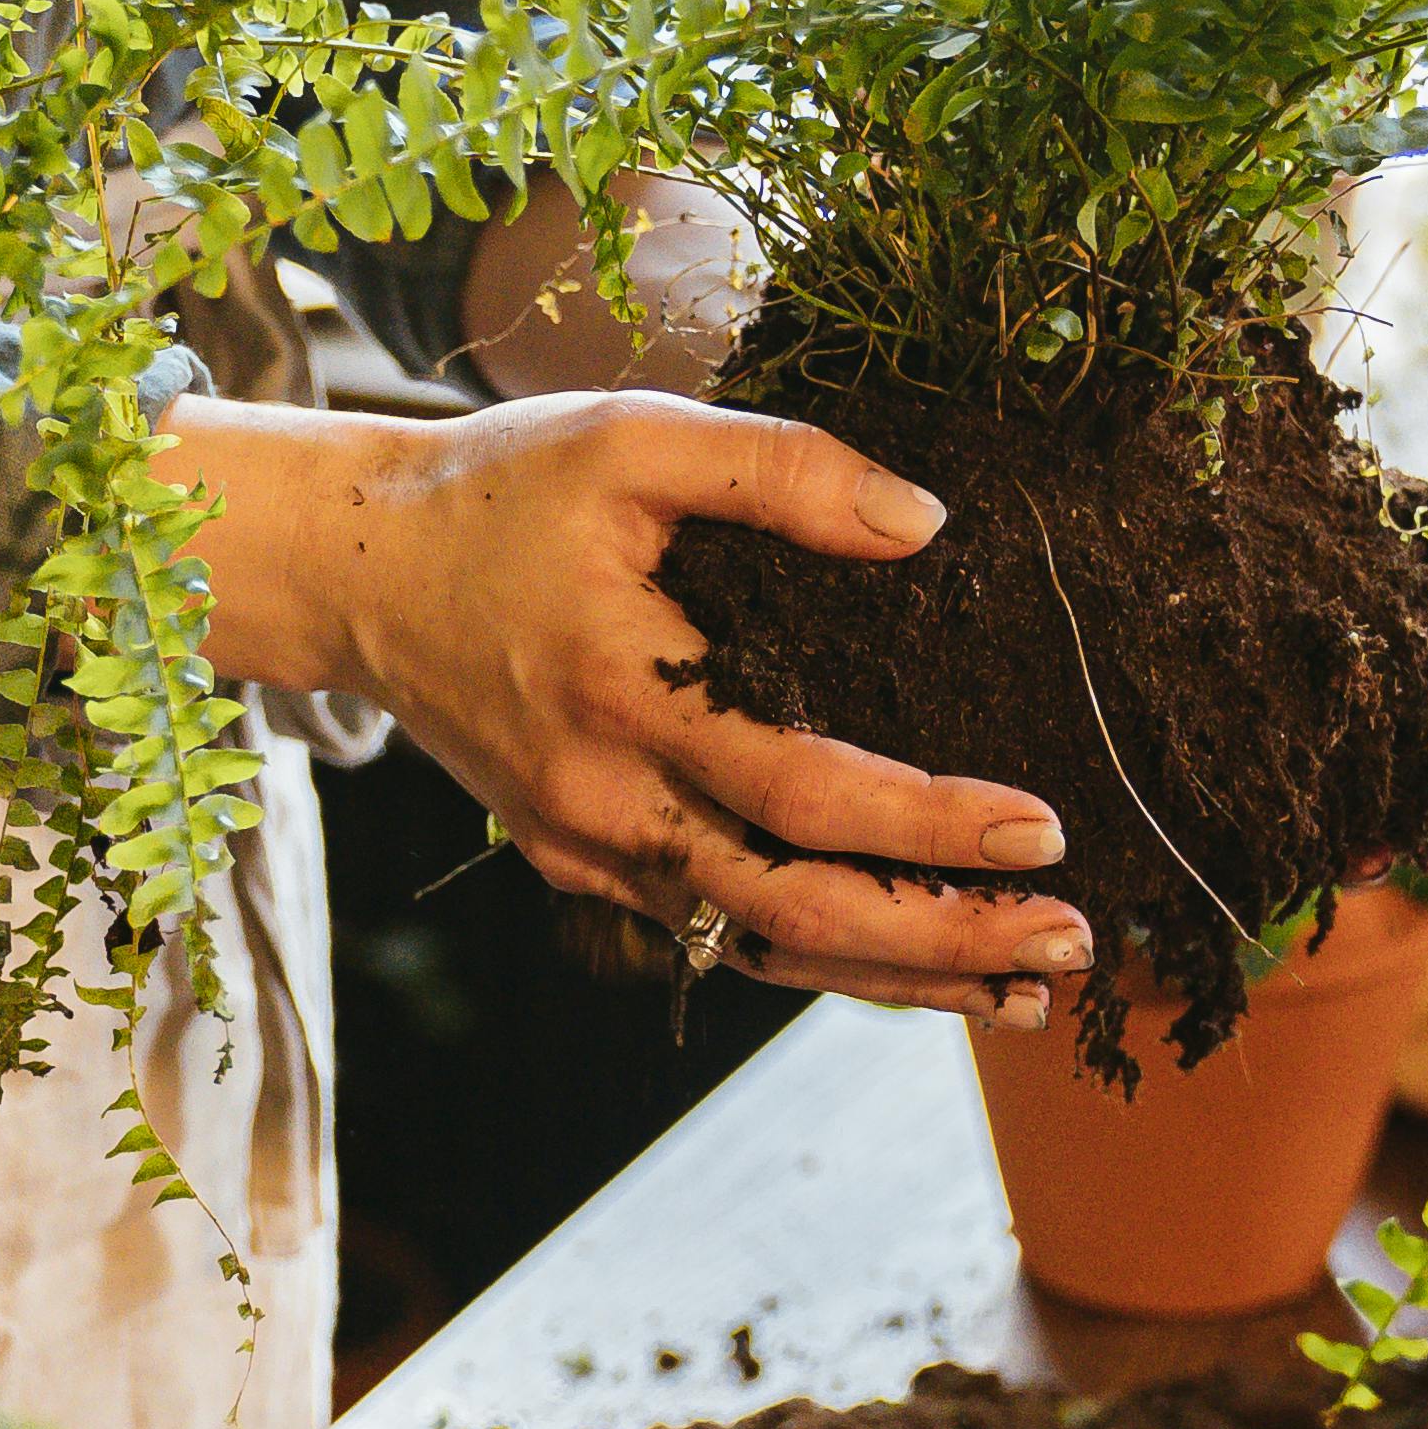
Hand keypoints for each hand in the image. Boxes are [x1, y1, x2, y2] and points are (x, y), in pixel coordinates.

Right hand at [170, 386, 1096, 1022]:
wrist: (355, 570)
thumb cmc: (500, 487)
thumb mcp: (632, 436)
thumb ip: (781, 469)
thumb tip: (924, 522)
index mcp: (623, 691)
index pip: (803, 790)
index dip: (927, 827)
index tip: (1043, 831)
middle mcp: (603, 798)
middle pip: (793, 910)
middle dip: (942, 943)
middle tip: (1072, 947)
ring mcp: (585, 845)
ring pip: (757, 947)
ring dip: (895, 978)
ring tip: (1022, 992)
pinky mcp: (577, 860)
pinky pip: (713, 931)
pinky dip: (817, 956)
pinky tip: (909, 963)